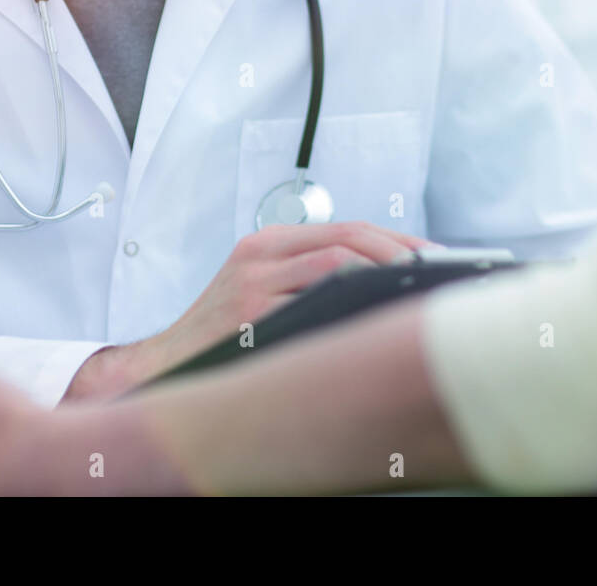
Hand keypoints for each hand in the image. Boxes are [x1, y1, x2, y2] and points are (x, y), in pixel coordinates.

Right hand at [64, 222, 437, 399]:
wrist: (161, 370)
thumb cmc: (222, 338)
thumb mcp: (262, 292)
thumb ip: (310, 280)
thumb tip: (385, 285)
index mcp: (267, 243)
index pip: (348, 228)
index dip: (397, 240)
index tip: (433, 256)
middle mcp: (260, 254)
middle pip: (349, 236)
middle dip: (400, 252)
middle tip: (435, 273)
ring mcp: (253, 282)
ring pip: (338, 262)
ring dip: (385, 274)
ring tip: (414, 292)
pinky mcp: (249, 314)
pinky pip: (315, 299)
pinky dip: (353, 302)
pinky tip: (377, 317)